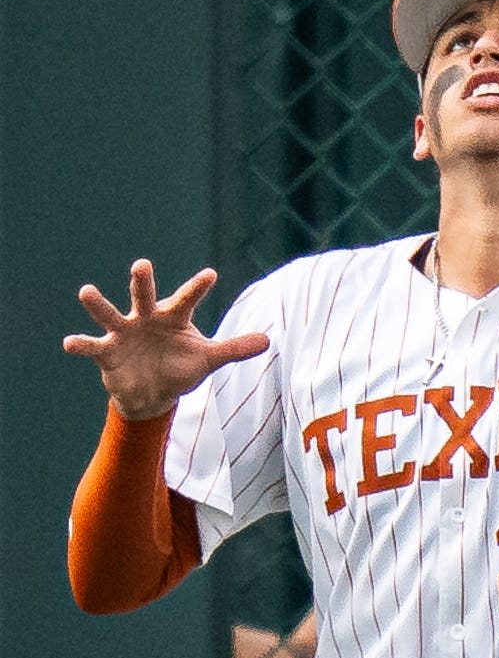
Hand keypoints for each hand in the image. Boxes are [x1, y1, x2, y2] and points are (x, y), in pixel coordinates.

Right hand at [65, 261, 268, 420]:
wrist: (153, 393)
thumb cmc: (180, 367)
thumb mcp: (208, 359)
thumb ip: (233, 348)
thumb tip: (268, 341)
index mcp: (173, 318)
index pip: (187, 300)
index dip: (197, 288)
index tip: (211, 274)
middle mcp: (146, 319)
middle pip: (144, 296)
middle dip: (142, 281)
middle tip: (141, 264)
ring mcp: (124, 333)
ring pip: (110, 314)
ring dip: (98, 304)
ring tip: (86, 291)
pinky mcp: (107, 352)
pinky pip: (92, 346)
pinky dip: (81, 344)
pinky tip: (70, 343)